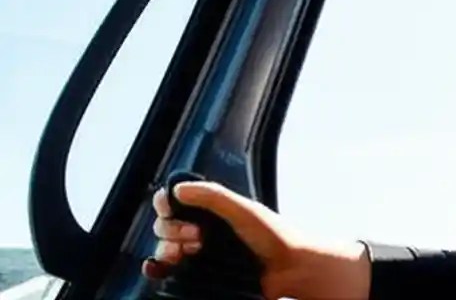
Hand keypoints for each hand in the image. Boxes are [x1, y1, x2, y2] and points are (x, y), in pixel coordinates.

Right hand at [144, 180, 371, 299]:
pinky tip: (160, 268)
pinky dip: (157, 268)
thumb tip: (178, 190)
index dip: (167, 203)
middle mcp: (201, 230)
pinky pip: (167, 272)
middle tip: (196, 235)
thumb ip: (213, 196)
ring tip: (190, 252)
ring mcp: (198, 254)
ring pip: (163, 248)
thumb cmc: (273, 236)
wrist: (289, 269)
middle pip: (165, 225)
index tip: (172, 207)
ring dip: (167, 248)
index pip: (174, 201)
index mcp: (212, 210)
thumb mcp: (243, 210)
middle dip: (172, 228)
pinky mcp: (198, 275)